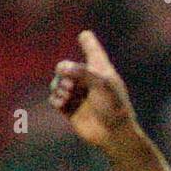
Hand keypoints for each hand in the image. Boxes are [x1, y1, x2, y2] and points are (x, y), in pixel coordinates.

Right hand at [49, 30, 137, 150]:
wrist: (115, 134)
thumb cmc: (114, 107)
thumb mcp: (101, 83)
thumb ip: (81, 71)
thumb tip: (60, 68)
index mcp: (100, 71)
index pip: (93, 50)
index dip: (87, 42)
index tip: (84, 36)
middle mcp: (87, 81)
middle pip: (66, 67)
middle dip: (63, 72)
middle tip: (70, 84)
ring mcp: (78, 96)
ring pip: (58, 83)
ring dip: (58, 86)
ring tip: (66, 94)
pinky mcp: (70, 110)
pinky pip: (55, 99)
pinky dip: (55, 98)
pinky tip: (60, 102)